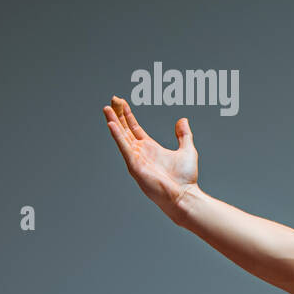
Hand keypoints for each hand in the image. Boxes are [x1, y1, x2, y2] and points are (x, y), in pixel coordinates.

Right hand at [103, 96, 199, 219]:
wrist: (184, 195)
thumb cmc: (185, 178)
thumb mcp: (187, 150)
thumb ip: (184, 135)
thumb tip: (182, 120)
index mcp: (150, 148)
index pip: (134, 128)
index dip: (128, 115)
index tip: (121, 102)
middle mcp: (141, 152)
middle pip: (125, 129)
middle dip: (119, 114)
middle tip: (112, 99)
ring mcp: (136, 159)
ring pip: (122, 136)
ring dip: (114, 122)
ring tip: (107, 108)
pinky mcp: (135, 166)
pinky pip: (124, 148)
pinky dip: (117, 136)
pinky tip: (111, 124)